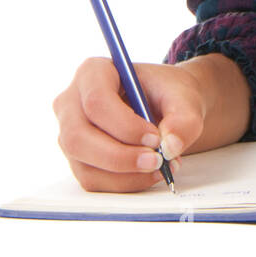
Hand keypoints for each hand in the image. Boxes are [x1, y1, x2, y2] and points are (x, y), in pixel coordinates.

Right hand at [53, 56, 210, 192]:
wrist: (167, 104)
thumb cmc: (169, 93)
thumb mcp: (185, 97)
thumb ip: (183, 119)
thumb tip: (169, 147)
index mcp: (92, 72)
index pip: (96, 102)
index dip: (125, 126)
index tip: (155, 137)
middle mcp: (72, 102)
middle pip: (79, 138)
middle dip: (120, 157)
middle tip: (157, 160)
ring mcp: (69, 133)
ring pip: (85, 165)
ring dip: (125, 175)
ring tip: (161, 166)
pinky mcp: (78, 159)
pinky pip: (93, 180)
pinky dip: (124, 184)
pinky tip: (149, 174)